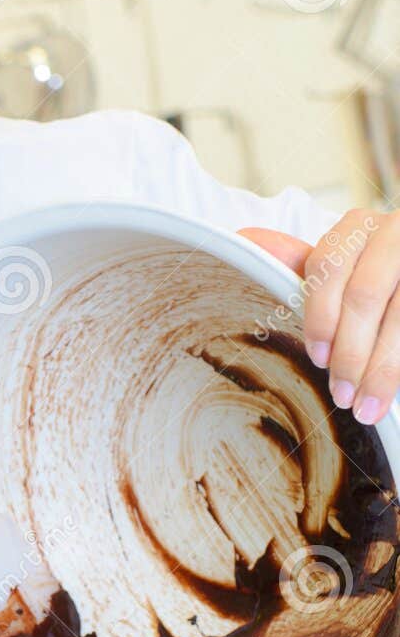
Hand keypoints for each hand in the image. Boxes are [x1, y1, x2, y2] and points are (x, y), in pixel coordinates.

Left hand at [239, 208, 396, 426]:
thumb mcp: (339, 275)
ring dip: (382, 368)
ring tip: (366, 406)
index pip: (327, 267)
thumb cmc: (369, 284)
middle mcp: (392, 233)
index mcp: (356, 229)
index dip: (320, 318)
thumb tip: (252, 242)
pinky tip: (393, 394)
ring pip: (399, 316)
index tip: (319, 360)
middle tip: (342, 395)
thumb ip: (300, 268)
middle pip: (364, 295)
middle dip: (350, 352)